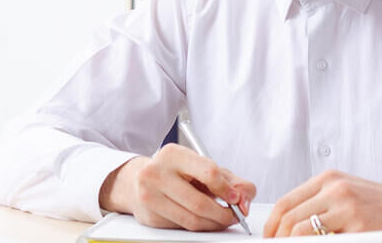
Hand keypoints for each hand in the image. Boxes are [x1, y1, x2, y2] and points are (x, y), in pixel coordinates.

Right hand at [98, 144, 256, 231]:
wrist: (137, 180)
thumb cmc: (175, 172)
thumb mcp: (201, 166)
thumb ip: (230, 179)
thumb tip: (244, 199)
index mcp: (173, 154)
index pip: (208, 172)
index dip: (227, 189)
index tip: (236, 199)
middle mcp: (157, 173)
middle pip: (200, 203)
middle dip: (224, 214)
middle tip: (235, 216)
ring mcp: (150, 196)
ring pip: (192, 219)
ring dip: (214, 224)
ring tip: (222, 220)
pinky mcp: (149, 216)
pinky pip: (182, 227)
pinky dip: (199, 227)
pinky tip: (204, 220)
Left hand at [263, 171, 381, 236]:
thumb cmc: (380, 202)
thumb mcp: (345, 191)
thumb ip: (319, 202)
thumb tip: (289, 223)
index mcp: (328, 179)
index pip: (286, 202)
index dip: (272, 224)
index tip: (269, 237)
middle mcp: (335, 190)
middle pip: (290, 218)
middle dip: (278, 238)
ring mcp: (347, 209)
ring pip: (302, 231)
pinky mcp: (360, 228)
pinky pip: (327, 242)